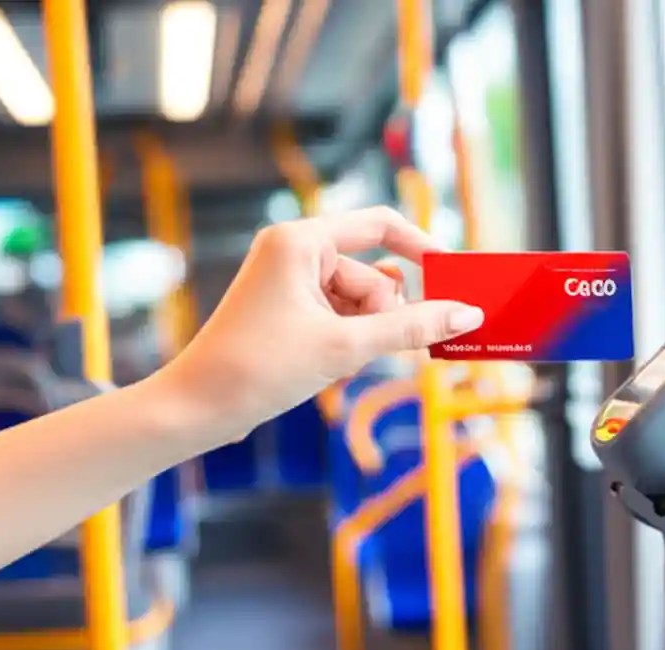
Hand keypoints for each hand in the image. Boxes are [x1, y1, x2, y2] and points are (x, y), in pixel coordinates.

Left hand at [157, 207, 483, 440]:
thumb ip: (411, 327)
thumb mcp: (345, 347)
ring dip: (361, 337)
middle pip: (373, 276)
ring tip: (332, 365)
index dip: (423, 248)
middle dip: (379, 317)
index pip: (380, 225)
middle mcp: (294, 251)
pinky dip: (345, 344)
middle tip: (362, 351)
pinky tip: (324, 369)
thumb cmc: (259, 368)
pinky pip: (340, 318)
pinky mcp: (288, 310)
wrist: (197, 409)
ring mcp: (290, 281)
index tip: (455, 277)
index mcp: (301, 239)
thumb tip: (467, 315)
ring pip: (360, 304)